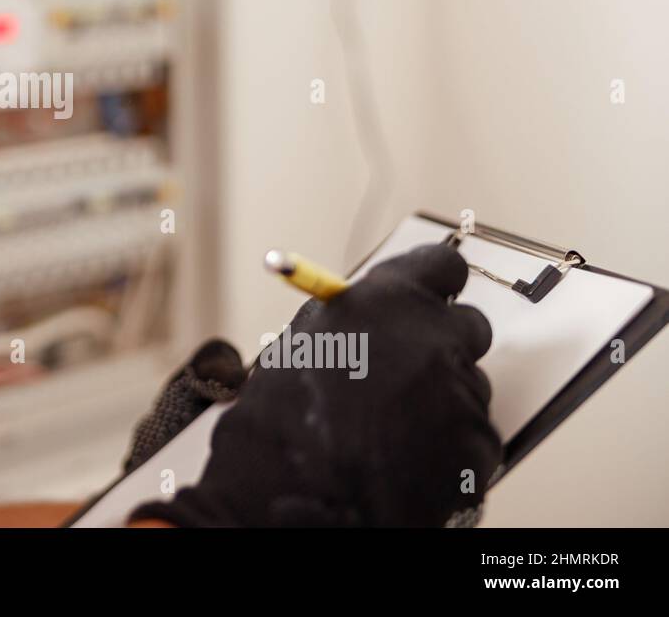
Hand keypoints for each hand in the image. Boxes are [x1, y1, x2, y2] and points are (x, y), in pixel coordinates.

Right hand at [130, 244, 500, 526]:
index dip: (436, 284)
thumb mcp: (305, 341)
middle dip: (443, 346)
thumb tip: (375, 317)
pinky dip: (449, 448)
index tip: (431, 296)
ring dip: (441, 401)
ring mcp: (461, 393)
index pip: (441, 267)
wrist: (290, 494)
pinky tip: (405, 458)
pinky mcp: (478, 445)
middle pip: (467, 327)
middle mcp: (433, 338)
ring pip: (468, 387)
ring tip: (391, 431)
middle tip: (406, 375)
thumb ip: (354, 319)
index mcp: (388, 303)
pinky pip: (474, 438)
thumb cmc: (283, 423)